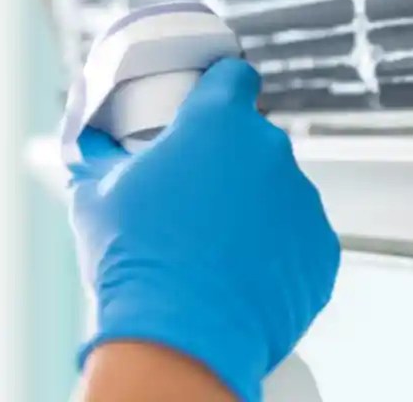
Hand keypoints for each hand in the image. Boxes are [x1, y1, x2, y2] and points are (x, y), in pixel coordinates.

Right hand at [69, 59, 340, 401]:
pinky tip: (242, 277)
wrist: (180, 337)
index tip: (210, 105)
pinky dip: (277, 254)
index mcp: (218, 121)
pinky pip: (299, 240)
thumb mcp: (95, 192)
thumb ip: (100, 153)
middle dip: (229, 163)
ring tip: (213, 250)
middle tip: (194, 201)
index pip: (234, 76)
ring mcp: (302, 199)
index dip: (220, 88)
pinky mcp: (322, 248)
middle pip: (254, 142)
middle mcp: (271, 149)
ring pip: (279, 193)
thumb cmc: (134, 259)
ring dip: (254, 210)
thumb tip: (90, 139)